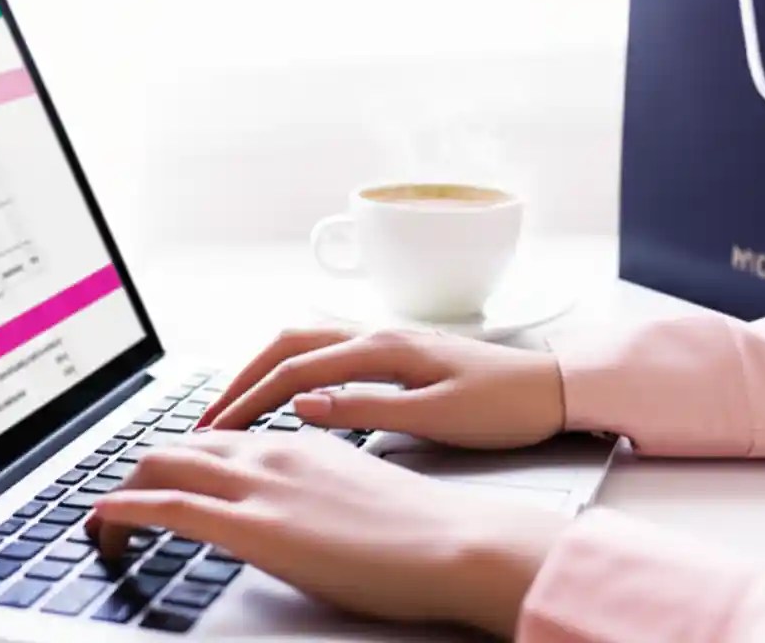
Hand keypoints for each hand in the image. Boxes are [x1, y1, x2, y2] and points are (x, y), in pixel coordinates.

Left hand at [86, 431, 567, 637]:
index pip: (220, 435)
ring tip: (105, 522)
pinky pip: (164, 506)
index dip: (181, 457)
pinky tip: (104, 525)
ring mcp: (260, 483)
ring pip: (162, 465)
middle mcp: (272, 450)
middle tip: (124, 502)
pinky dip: (121, 511)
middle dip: (140, 470)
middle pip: (180, 444)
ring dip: (123, 489)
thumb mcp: (361, 490)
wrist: (455, 542)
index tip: (165, 481)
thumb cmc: (423, 528)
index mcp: (300, 441)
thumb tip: (299, 502)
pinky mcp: (251, 525)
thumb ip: (320, 485)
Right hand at [196, 328, 564, 448]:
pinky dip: (293, 365)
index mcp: (383, 349)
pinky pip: (327, 349)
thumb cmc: (504, 407)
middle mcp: (378, 333)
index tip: (215, 431)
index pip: (295, 371)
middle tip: (208, 416)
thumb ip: (366, 408)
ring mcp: (387, 338)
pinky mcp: (397, 351)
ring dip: (264, 368)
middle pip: (288, 344)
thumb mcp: (437, 416)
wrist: (556, 389)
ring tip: (234, 403)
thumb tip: (300, 404)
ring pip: (305, 340)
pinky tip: (287, 388)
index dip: (248, 400)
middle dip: (242, 379)